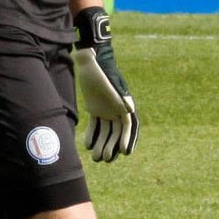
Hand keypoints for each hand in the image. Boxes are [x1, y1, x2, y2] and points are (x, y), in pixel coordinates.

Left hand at [73, 7, 137, 162]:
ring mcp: (106, 109)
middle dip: (112, 146)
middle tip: (105, 158)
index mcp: (123, 103)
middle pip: (116, 132)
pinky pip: (95, 126)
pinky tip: (87, 145)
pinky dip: (92, 135)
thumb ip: (119, 93)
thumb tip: (131, 109)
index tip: (124, 152)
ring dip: (102, 144)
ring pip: (106, 131)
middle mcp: (117, 109)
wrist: (90, 59)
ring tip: (96, 158)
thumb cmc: (101, 69)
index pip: (129, 126)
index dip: (128, 139)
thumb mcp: (109, 80)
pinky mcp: (95, 109)